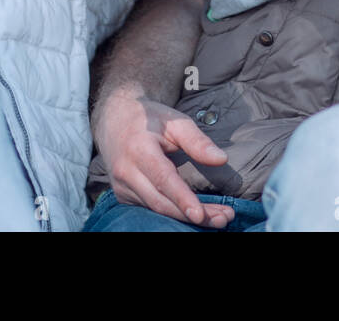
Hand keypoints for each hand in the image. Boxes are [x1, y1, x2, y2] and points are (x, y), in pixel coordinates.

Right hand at [93, 89, 233, 228]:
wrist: (114, 119)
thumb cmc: (149, 118)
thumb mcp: (175, 121)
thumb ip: (197, 141)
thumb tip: (221, 160)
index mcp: (138, 149)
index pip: (162, 179)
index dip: (182, 198)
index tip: (200, 215)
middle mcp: (126, 172)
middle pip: (161, 201)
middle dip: (192, 215)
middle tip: (224, 218)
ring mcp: (122, 187)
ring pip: (157, 209)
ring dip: (186, 217)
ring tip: (218, 219)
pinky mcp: (123, 195)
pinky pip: (150, 209)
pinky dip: (173, 214)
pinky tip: (195, 216)